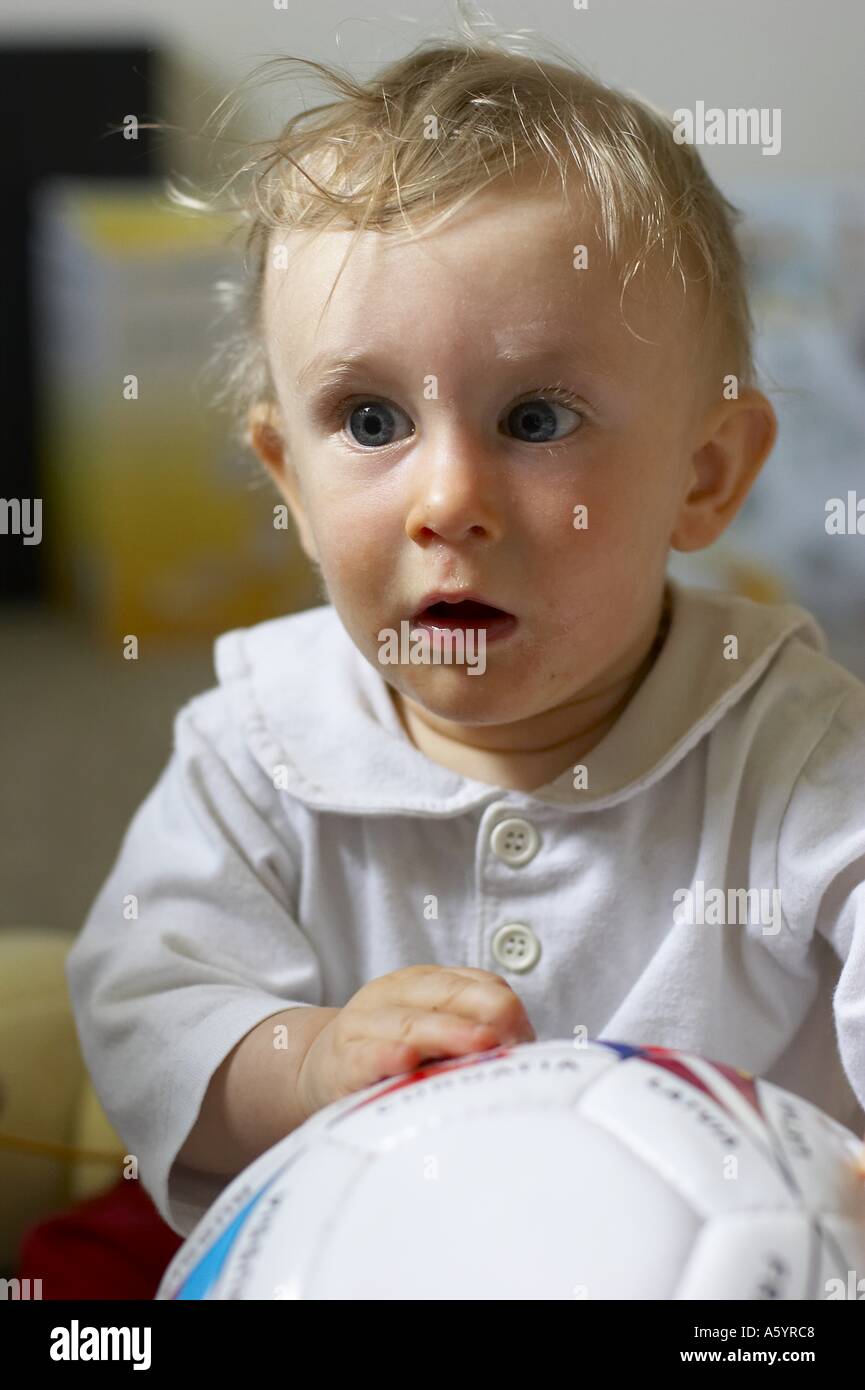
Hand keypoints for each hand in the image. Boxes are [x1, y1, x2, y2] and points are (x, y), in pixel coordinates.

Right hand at [296, 964, 534, 1120]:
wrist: (318, 1070)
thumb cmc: (390, 1052)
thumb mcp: (430, 1028)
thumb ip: (471, 1031)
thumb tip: (521, 1050)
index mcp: (421, 983)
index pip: (471, 983)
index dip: (502, 1006)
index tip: (526, 1037)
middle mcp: (392, 995)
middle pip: (443, 996)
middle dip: (480, 1014)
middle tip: (509, 1036)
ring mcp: (364, 1025)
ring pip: (409, 1024)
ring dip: (446, 1034)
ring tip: (479, 1045)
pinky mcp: (342, 1063)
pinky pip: (367, 1056)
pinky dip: (388, 1057)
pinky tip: (408, 1061)